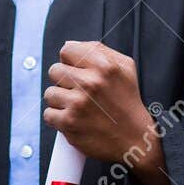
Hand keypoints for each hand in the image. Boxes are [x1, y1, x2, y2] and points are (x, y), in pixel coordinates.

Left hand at [43, 41, 157, 166]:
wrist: (135, 139)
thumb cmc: (128, 103)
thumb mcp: (125, 68)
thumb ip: (99, 50)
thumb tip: (68, 45)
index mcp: (104, 66)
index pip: (66, 50)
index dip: (70, 61)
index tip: (77, 71)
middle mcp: (91, 83)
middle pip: (54, 71)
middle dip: (64, 81)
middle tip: (78, 92)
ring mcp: (78, 104)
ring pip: (49, 93)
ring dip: (60, 101)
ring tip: (77, 108)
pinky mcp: (69, 123)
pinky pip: (48, 114)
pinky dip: (57, 119)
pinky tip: (73, 120)